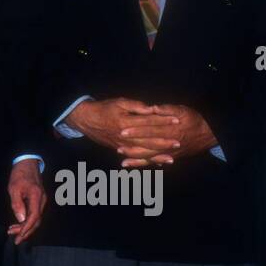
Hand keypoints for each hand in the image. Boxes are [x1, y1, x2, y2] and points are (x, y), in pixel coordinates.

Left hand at [6, 160, 46, 244]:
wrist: (27, 163)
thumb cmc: (19, 174)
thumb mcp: (14, 189)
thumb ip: (17, 204)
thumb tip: (21, 220)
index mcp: (37, 197)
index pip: (34, 217)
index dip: (27, 228)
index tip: (19, 236)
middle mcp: (42, 200)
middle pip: (36, 221)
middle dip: (25, 231)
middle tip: (14, 238)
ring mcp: (41, 201)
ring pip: (35, 219)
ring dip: (25, 227)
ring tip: (12, 232)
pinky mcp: (38, 201)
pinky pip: (34, 214)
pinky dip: (26, 221)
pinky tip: (18, 224)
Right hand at [65, 98, 179, 166]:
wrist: (86, 120)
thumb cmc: (104, 108)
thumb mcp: (119, 102)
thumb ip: (136, 106)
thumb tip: (151, 109)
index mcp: (126, 122)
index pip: (149, 121)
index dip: (163, 121)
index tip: (177, 121)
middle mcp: (125, 136)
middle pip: (148, 140)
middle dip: (164, 142)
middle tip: (179, 143)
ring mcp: (122, 145)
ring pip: (142, 152)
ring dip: (157, 156)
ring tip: (171, 159)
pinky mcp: (119, 149)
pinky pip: (134, 157)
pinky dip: (145, 161)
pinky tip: (155, 163)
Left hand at [126, 104, 217, 158]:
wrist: (208, 134)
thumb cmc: (194, 119)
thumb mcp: (183, 110)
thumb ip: (168, 109)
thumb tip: (154, 108)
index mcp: (170, 130)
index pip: (150, 130)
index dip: (136, 131)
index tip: (123, 130)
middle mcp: (169, 143)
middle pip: (147, 146)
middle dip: (132, 147)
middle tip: (118, 146)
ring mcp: (169, 152)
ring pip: (150, 157)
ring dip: (136, 159)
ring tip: (122, 160)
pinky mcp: (170, 157)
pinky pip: (155, 162)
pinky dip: (143, 164)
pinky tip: (132, 165)